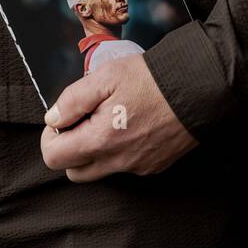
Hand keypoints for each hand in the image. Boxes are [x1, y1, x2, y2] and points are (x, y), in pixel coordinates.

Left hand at [39, 52, 198, 180]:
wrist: (196, 88)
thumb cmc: (151, 79)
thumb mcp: (105, 76)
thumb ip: (73, 99)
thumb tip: (53, 118)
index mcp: (100, 140)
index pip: (54, 158)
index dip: (51, 136)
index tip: (62, 118)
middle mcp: (117, 161)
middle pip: (74, 171)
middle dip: (70, 147)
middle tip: (83, 118)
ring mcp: (137, 167)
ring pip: (100, 170)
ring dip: (94, 151)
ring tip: (107, 119)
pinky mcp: (153, 166)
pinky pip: (125, 166)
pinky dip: (119, 150)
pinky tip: (130, 124)